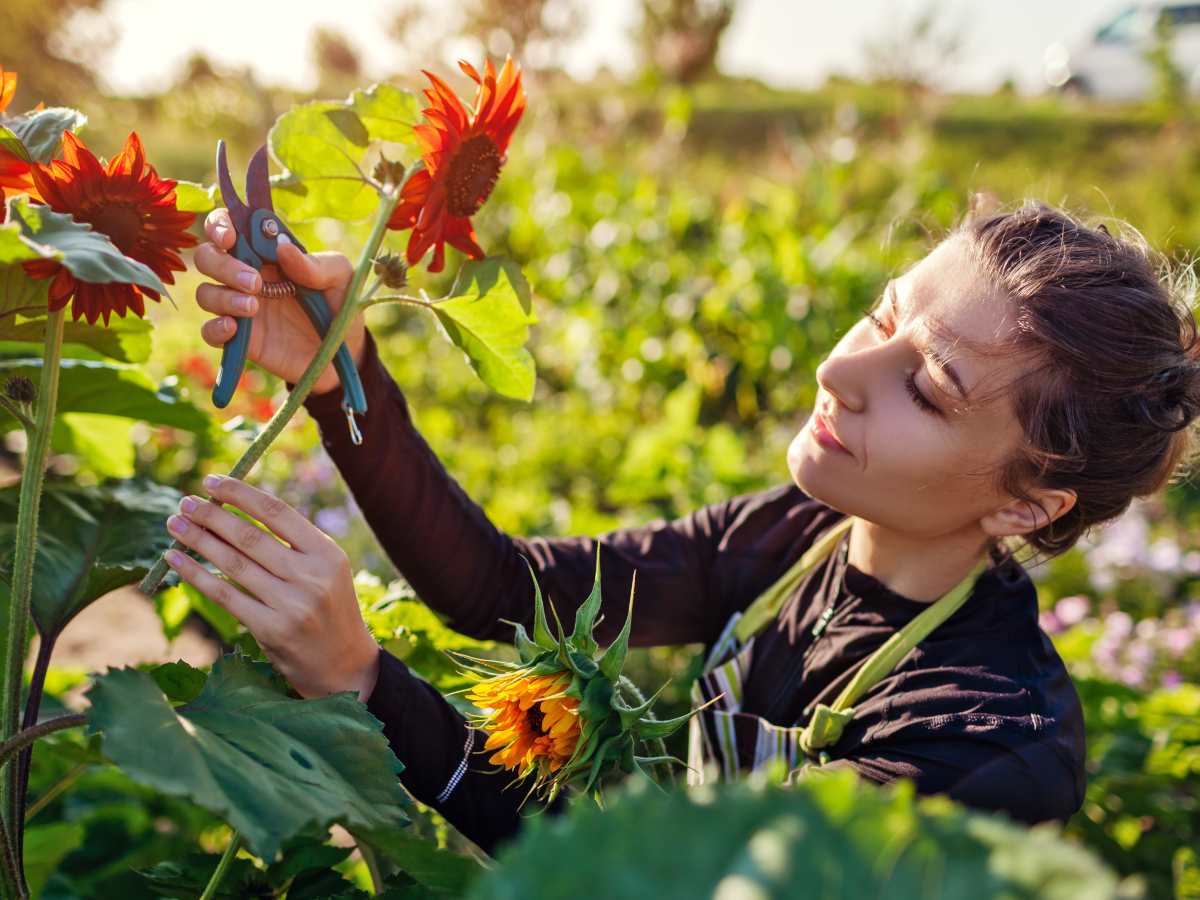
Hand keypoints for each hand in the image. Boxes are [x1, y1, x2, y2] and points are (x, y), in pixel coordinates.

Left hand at [163, 474, 380, 701]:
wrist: (345, 667)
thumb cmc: (328, 610)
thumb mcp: (325, 571)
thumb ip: (292, 545)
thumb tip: (235, 511)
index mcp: (327, 554)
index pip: (278, 513)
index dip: (241, 494)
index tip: (212, 481)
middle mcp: (311, 576)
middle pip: (251, 536)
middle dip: (212, 515)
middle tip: (185, 502)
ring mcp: (291, 605)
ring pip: (233, 563)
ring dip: (198, 540)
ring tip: (175, 523)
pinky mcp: (271, 630)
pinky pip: (225, 595)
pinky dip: (196, 574)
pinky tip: (175, 559)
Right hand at [193, 208, 365, 395]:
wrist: (348, 352)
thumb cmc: (341, 305)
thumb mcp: (341, 278)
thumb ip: (316, 264)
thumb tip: (282, 248)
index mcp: (267, 253)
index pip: (229, 228)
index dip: (219, 225)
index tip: (229, 237)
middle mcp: (247, 276)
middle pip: (208, 258)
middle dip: (222, 265)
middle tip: (254, 282)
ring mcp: (242, 308)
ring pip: (205, 294)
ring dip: (223, 297)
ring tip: (254, 307)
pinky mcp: (243, 340)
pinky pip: (210, 332)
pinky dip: (215, 328)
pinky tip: (234, 328)